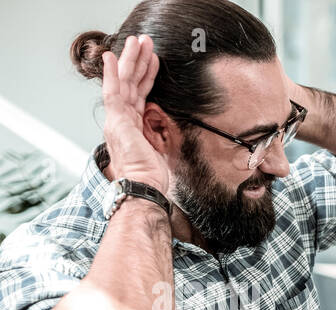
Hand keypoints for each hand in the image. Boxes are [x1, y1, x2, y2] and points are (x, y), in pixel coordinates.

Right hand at [101, 35, 167, 193]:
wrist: (144, 187)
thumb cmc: (153, 176)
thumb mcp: (160, 150)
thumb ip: (159, 135)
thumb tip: (168, 130)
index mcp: (131, 126)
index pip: (138, 94)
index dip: (145, 77)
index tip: (152, 62)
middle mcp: (121, 120)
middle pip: (129, 83)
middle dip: (137, 61)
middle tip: (144, 42)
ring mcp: (117, 119)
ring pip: (123, 82)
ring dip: (130, 60)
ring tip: (137, 41)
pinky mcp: (116, 120)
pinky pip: (113, 91)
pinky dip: (111, 73)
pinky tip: (111, 57)